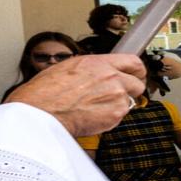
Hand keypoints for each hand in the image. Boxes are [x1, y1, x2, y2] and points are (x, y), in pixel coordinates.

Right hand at [9, 54, 146, 136]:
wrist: (43, 112)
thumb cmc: (47, 92)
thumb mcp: (69, 67)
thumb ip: (91, 70)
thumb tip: (97, 74)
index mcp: (100, 63)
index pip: (133, 62)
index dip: (137, 71)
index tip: (136, 75)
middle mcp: (112, 77)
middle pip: (138, 84)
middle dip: (130, 90)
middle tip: (118, 96)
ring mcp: (116, 97)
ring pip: (129, 102)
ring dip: (117, 106)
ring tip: (97, 109)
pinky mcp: (115, 115)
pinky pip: (120, 117)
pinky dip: (110, 118)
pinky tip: (93, 117)